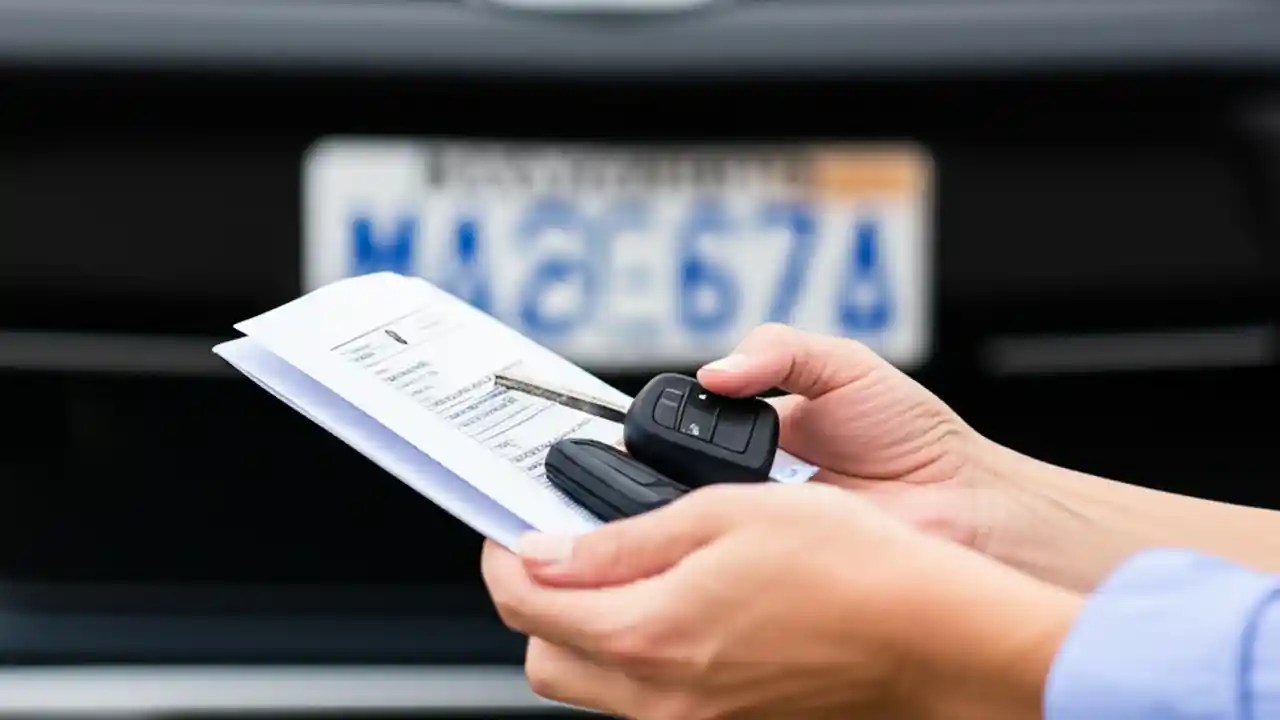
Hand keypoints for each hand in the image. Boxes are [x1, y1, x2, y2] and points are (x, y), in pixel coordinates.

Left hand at [482, 483, 1080, 719]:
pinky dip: (636, 656)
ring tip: (626, 570)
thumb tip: (545, 551)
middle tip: (562, 547)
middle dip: (536, 602)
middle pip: (546, 659)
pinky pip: (646, 701)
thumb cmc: (850, 568)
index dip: (505, 556)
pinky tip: (676, 607)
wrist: (934, 638)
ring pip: (592, 686)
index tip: (512, 526)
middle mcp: (662, 697)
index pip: (526, 604)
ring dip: (586, 630)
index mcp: (649, 635)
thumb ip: (621, 541)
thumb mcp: (724, 516)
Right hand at [696, 323, 1011, 552]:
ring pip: (705, 520)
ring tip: (747, 488)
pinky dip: (743, 543)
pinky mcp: (781, 568)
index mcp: (759, 430)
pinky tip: (764, 524)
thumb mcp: (842, 364)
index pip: (692, 428)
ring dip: (712, 506)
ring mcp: (765, 528)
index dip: (675, 425)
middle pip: (687, 477)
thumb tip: (714, 373)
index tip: (665, 420)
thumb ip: (777, 351)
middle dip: (687, 468)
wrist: (964, 501)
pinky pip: (742, 559)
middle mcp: (753, 482)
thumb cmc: (912, 433)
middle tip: (712, 456)